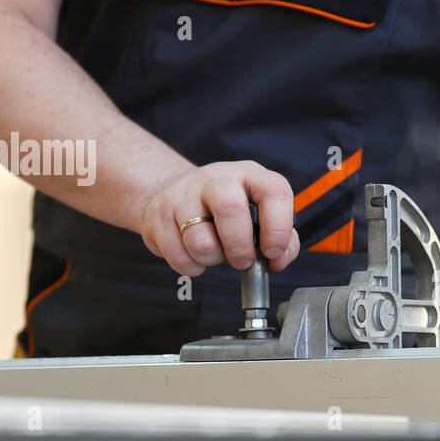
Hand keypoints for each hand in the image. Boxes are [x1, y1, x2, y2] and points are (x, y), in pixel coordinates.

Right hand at [137, 161, 300, 276]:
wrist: (174, 195)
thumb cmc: (225, 211)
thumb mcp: (258, 215)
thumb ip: (281, 240)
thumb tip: (279, 260)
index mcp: (250, 175)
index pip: (275, 191)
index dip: (278, 227)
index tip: (272, 251)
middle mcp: (217, 177)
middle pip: (230, 208)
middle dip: (239, 246)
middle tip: (242, 261)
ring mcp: (183, 193)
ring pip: (200, 239)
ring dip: (212, 258)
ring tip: (214, 252)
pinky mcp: (158, 214)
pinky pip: (178, 255)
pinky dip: (191, 266)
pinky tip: (194, 254)